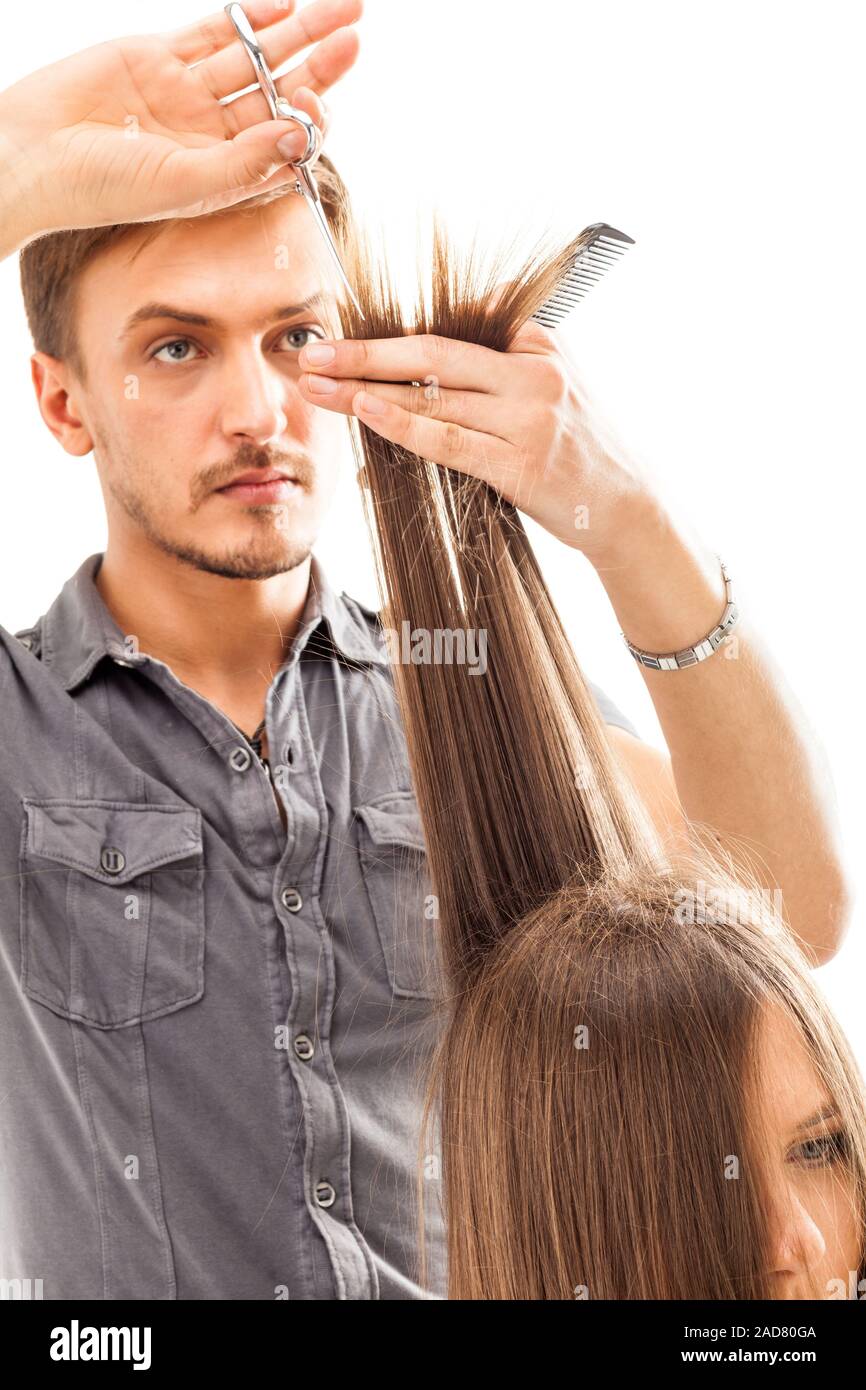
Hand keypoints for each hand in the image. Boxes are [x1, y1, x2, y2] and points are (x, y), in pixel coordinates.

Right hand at [0, 0, 360, 245]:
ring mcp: (187, 94)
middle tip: (355, 35)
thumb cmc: (102, 189)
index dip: (308, 120)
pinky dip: (250, 17)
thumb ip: (244, 164)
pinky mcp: (158, 58)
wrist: (32, 157)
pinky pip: (214, 32)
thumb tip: (301, 136)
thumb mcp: (182, 184)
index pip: (284, 143)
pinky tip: (284, 4)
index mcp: (225, 174)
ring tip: (342, 8)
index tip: (316, 103)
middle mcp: (213, 134)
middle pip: (279, 92)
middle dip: (319, 64)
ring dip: (297, 32)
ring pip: (255, 56)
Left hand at [296, 317, 656, 564]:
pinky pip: (449, 440)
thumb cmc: (575, 447)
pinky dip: (403, 424)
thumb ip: (504, 356)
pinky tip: (366, 411)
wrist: (626, 505)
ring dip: (365, 390)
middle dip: (363, 353)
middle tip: (312, 353)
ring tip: (318, 387)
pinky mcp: (521, 465)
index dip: (390, 332)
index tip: (341, 335)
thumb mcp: (553, 383)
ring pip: (433, 396)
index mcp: (538, 342)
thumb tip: (445, 326)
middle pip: (432, 353)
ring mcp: (530, 419)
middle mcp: (535, 373)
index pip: (451, 328)